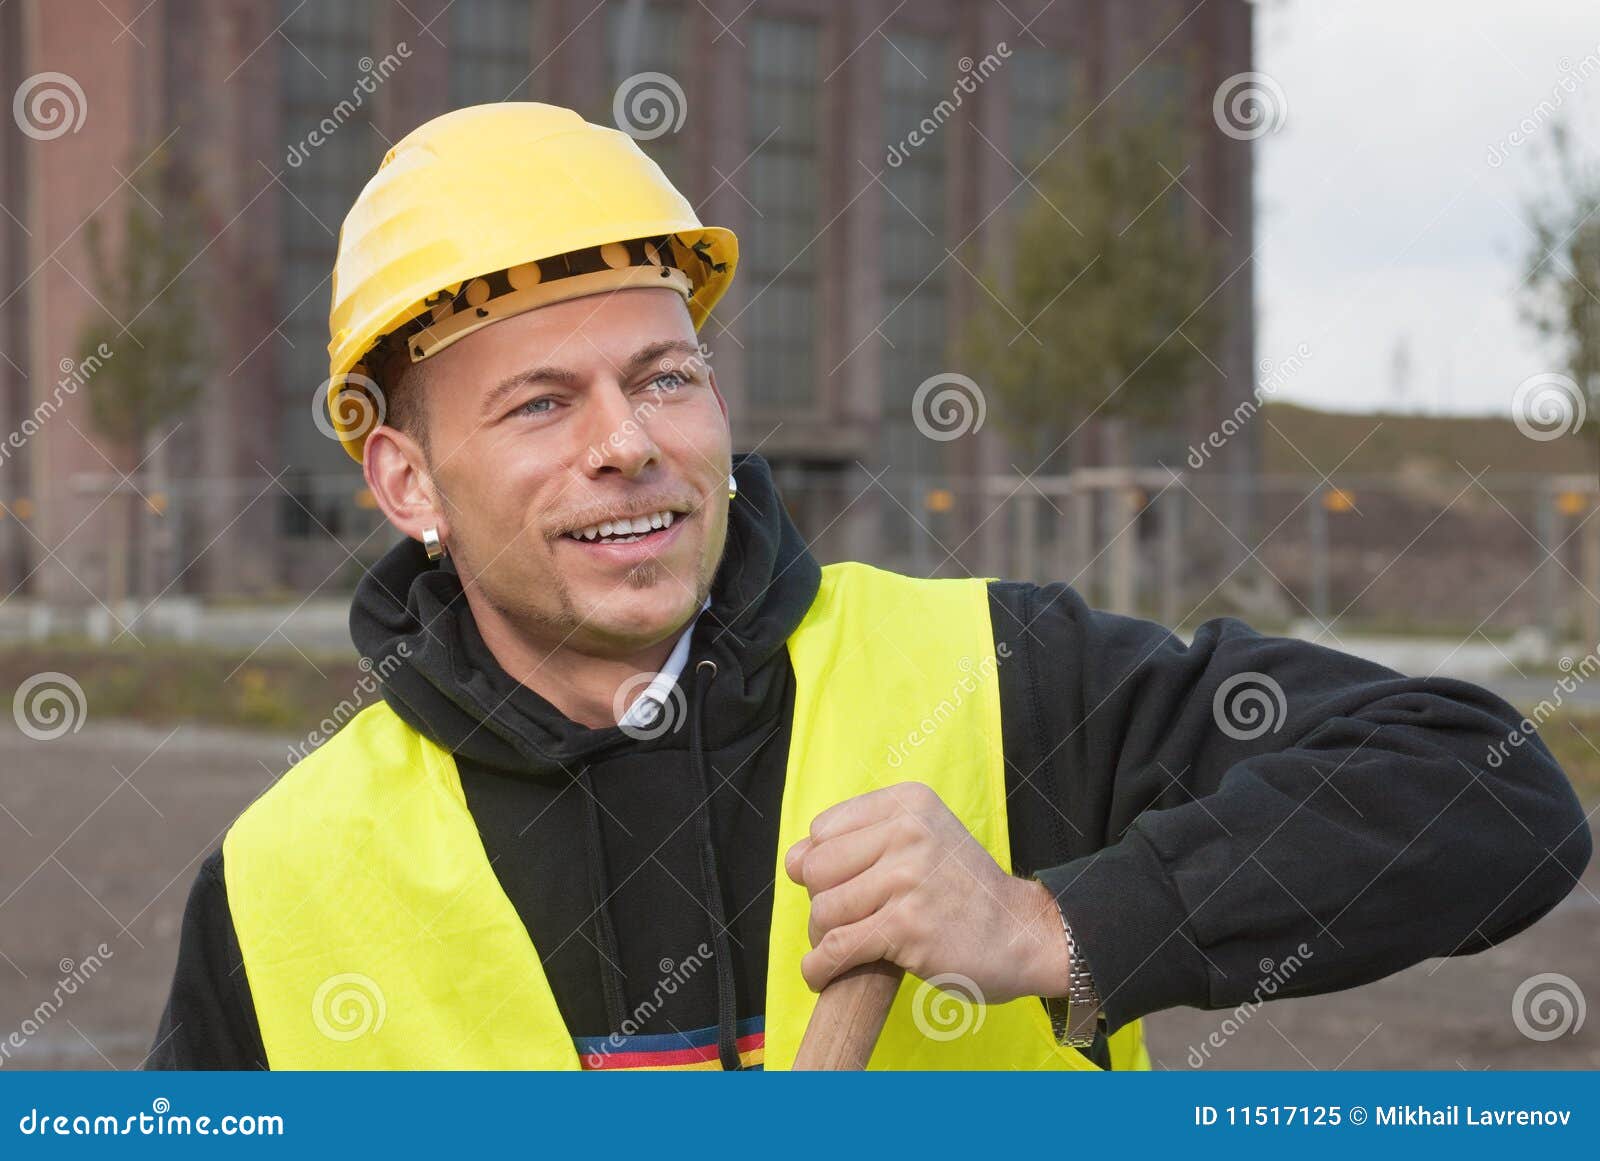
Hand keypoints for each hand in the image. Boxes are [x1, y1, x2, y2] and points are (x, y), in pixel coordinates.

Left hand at [783, 781, 1072, 1004]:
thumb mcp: (924, 840)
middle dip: (821, 902)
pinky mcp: (906, 927)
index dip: (822, 864)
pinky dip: (819, 969)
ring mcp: (907, 878)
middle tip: (846, 921)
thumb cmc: (965, 891)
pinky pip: (837, 949)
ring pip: (823, 910)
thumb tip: (791, 861)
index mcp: (908, 802)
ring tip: (845, 947)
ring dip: (823, 939)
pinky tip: (823, 976)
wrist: (1023, 933)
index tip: (846, 886)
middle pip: (815, 869)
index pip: (822, 830)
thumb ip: (861, 841)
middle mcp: (907, 831)